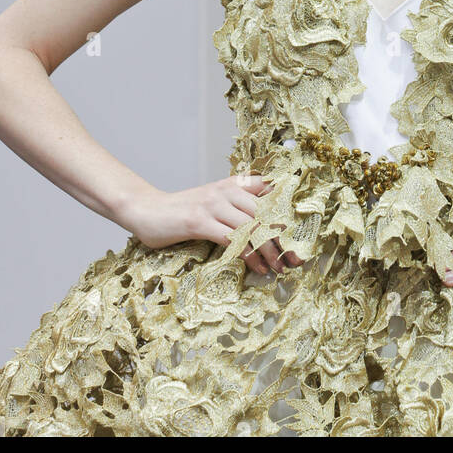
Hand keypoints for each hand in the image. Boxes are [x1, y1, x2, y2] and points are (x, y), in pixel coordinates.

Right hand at [120, 176, 304, 274]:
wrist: (148, 210)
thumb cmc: (185, 212)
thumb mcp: (217, 203)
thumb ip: (240, 208)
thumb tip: (271, 227)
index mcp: (235, 184)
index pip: (272, 192)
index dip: (290, 213)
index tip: (304, 235)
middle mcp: (227, 190)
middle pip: (266, 213)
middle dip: (285, 237)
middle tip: (297, 258)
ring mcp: (213, 204)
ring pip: (253, 226)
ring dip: (271, 250)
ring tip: (281, 267)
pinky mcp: (200, 221)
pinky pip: (232, 239)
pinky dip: (250, 255)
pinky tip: (259, 269)